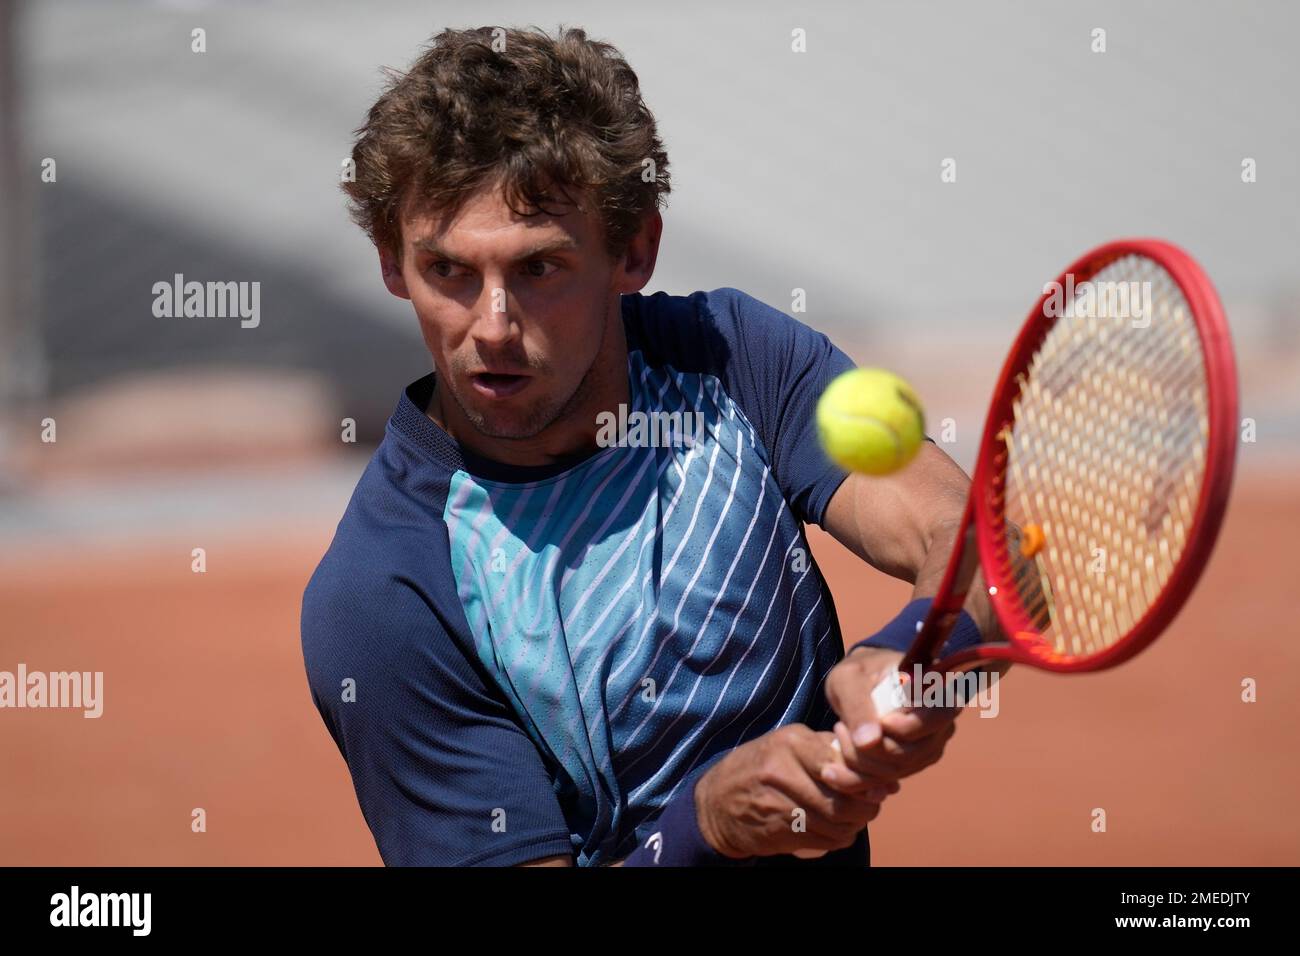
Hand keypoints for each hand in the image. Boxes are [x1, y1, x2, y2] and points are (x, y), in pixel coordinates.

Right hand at [694, 724, 898, 858]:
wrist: (716, 803)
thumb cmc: (759, 766)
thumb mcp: (786, 743)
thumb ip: (824, 747)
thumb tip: (874, 761)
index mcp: (790, 742)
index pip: (842, 762)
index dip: (866, 777)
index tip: (878, 781)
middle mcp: (783, 772)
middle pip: (843, 797)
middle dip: (866, 804)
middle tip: (873, 802)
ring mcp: (779, 805)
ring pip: (837, 822)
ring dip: (855, 823)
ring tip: (856, 815)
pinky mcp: (779, 832)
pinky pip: (824, 840)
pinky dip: (840, 838)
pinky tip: (838, 829)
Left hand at [823, 645, 959, 783]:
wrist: (860, 684)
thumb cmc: (858, 672)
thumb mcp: (849, 679)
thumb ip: (858, 705)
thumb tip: (869, 743)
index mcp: (937, 692)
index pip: (937, 717)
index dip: (908, 727)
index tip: (881, 721)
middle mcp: (941, 725)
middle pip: (911, 753)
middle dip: (869, 749)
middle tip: (840, 727)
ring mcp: (928, 748)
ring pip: (895, 770)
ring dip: (858, 761)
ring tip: (838, 733)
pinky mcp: (911, 765)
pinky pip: (885, 781)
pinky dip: (856, 780)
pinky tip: (832, 772)